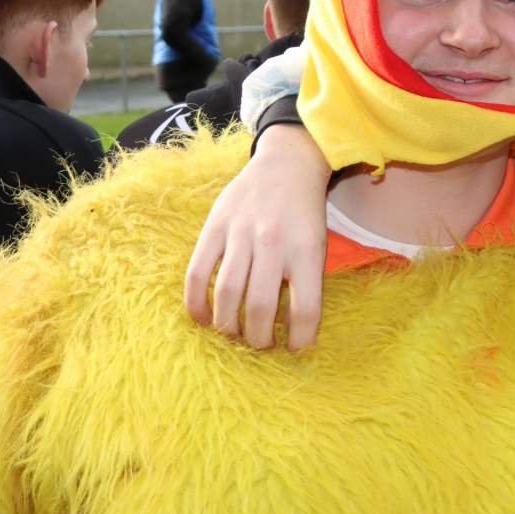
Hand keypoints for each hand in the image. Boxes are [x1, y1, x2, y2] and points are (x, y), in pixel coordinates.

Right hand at [183, 124, 331, 349]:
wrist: (287, 165)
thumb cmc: (305, 213)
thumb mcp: (318, 244)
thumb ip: (306, 280)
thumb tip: (293, 329)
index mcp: (306, 251)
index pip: (306, 308)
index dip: (300, 339)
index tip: (294, 349)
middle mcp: (274, 243)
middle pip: (261, 306)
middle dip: (258, 338)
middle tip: (259, 345)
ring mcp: (240, 234)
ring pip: (227, 293)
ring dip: (228, 325)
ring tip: (234, 335)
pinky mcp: (214, 227)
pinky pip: (197, 272)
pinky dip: (196, 302)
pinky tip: (203, 318)